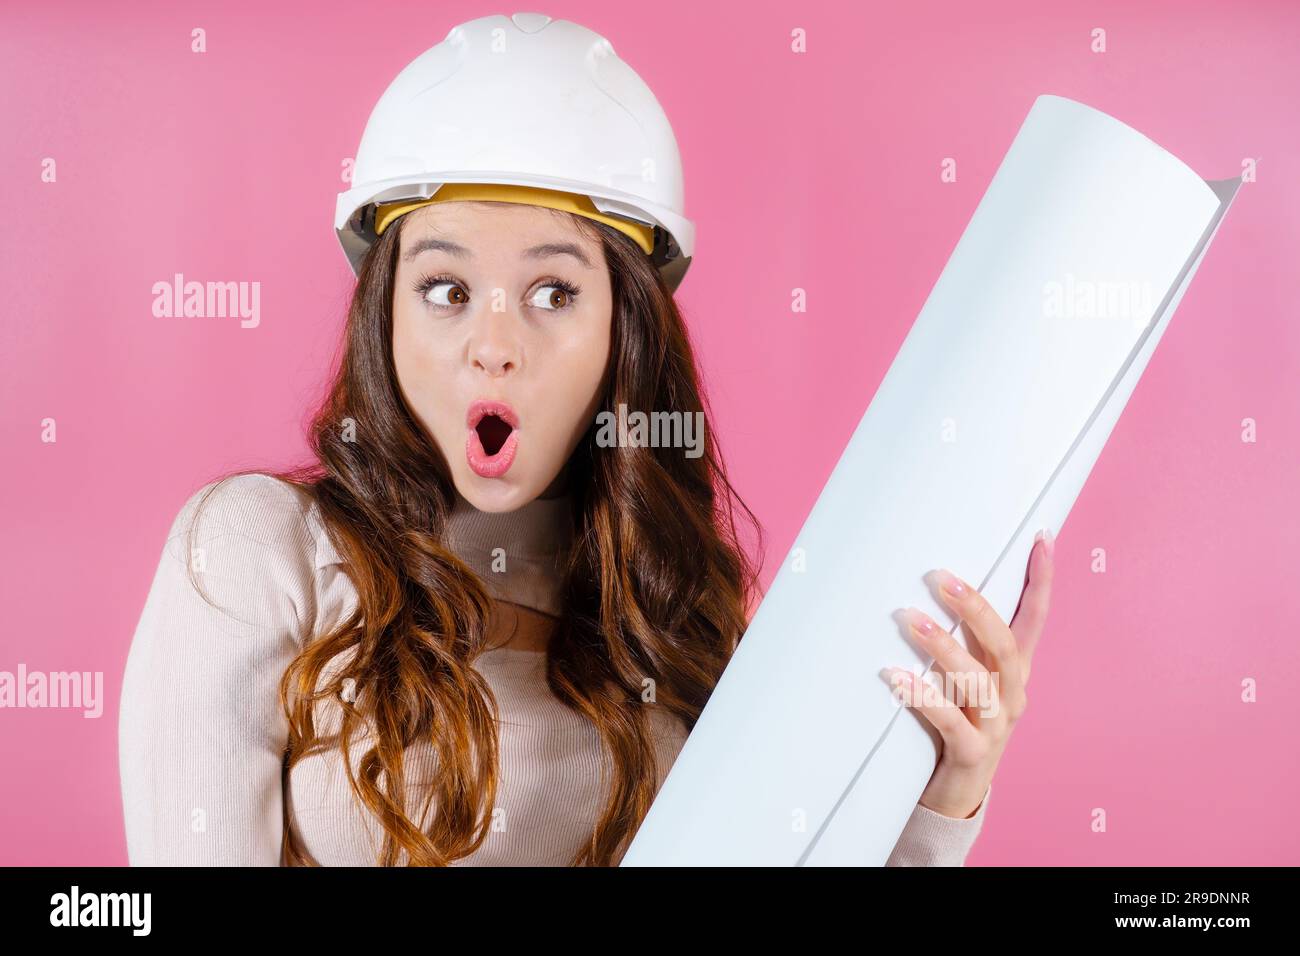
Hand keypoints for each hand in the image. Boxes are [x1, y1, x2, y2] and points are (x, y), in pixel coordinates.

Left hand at [883, 528, 1054, 818]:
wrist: (958, 792)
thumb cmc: (955, 721)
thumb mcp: (962, 677)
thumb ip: (956, 639)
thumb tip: (924, 585)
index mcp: (1014, 671)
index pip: (1034, 618)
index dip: (1041, 580)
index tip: (1042, 538)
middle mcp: (1012, 693)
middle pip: (1004, 644)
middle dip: (976, 608)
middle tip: (940, 578)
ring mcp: (996, 725)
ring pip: (977, 681)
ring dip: (942, 646)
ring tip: (909, 619)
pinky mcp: (972, 753)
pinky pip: (949, 721)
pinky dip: (923, 695)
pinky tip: (896, 675)